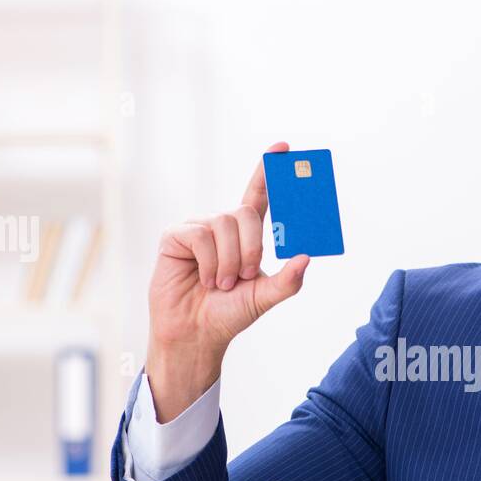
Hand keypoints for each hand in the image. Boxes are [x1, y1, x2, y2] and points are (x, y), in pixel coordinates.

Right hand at [146, 140, 310, 421]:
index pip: (258, 196)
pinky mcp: (175, 236)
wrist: (196, 333)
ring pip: (223, 225)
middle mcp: (220, 225)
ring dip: (228, 261)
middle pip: (245, 214)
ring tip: (220, 284)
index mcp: (243, 235)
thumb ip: (287, 280)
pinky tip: (203, 279)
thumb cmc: (228, 314)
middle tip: (242, 278)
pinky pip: (199, 235)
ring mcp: (197, 228)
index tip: (284, 147)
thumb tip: (306, 257)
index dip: (269, 171)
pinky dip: (208, 261)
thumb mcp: (264, 296)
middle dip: (250, 249)